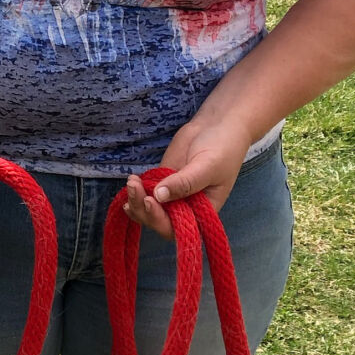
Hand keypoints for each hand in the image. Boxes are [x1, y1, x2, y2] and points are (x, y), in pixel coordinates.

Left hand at [123, 117, 250, 239]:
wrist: (217, 125)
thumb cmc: (223, 148)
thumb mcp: (208, 166)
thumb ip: (185, 182)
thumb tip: (159, 195)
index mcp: (204, 212)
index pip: (179, 228)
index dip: (161, 220)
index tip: (151, 202)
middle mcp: (187, 207)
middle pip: (160, 221)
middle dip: (144, 210)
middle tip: (135, 189)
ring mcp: (173, 194)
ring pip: (150, 208)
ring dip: (137, 200)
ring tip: (131, 182)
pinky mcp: (163, 180)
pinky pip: (147, 192)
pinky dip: (137, 191)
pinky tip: (131, 182)